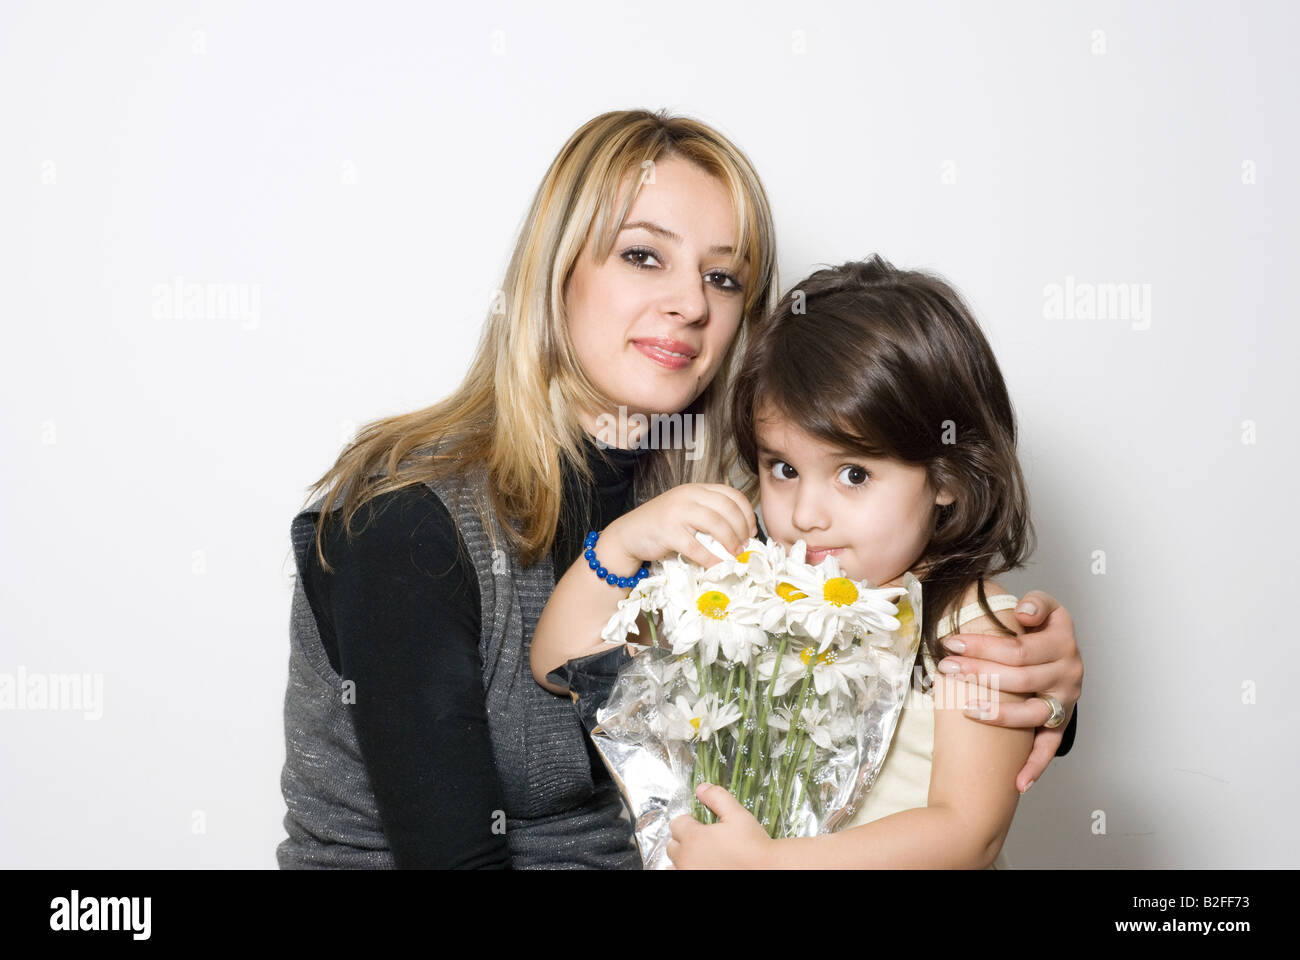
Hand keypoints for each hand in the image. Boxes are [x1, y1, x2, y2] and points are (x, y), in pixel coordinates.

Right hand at [602, 483, 756, 572]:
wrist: (628, 534)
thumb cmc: (662, 525)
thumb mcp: (688, 511)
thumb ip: (710, 514)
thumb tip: (742, 534)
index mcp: (697, 489)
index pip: (732, 495)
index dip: (747, 514)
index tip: (751, 531)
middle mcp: (688, 496)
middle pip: (727, 509)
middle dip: (742, 529)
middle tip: (744, 546)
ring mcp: (677, 512)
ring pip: (716, 524)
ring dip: (730, 542)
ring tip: (735, 555)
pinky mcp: (668, 532)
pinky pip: (696, 547)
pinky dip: (711, 559)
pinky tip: (717, 566)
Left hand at [665, 783, 774, 868]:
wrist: (767, 871)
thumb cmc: (753, 845)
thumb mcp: (737, 815)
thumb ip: (717, 798)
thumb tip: (701, 787)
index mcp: (693, 838)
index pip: (676, 823)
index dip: (689, 821)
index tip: (701, 825)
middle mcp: (686, 859)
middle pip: (672, 845)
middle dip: (684, 840)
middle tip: (704, 841)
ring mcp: (689, 873)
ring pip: (674, 864)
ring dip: (683, 858)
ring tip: (702, 857)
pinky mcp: (694, 883)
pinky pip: (680, 875)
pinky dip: (687, 870)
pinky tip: (703, 866)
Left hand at [935, 590, 1082, 792]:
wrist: (1062, 650)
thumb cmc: (1043, 629)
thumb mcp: (1045, 607)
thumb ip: (1036, 604)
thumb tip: (1023, 613)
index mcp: (1062, 642)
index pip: (1018, 648)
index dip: (983, 646)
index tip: (952, 643)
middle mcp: (1068, 673)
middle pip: (1019, 678)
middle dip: (979, 673)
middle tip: (947, 667)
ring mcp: (1066, 701)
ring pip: (1030, 713)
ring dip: (999, 714)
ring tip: (967, 709)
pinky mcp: (1061, 723)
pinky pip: (1049, 747)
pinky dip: (1035, 766)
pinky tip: (1017, 781)